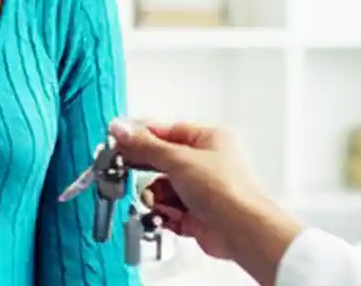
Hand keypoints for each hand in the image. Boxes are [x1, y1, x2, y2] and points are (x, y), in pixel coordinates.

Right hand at [109, 119, 302, 285]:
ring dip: (155, 196)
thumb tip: (123, 129)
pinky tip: (166, 214)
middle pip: (162, 160)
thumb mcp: (178, 160)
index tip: (118, 139)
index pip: (166, 130)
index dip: (140, 135)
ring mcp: (201, 190)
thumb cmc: (227, 190)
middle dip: (145, 168)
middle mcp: (206, 163)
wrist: (242, 231)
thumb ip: (146, 145)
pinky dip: (164, 213)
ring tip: (159, 200)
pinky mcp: (196, 214)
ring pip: (162, 188)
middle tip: (124, 168)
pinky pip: (168, 209)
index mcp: (208, 139)